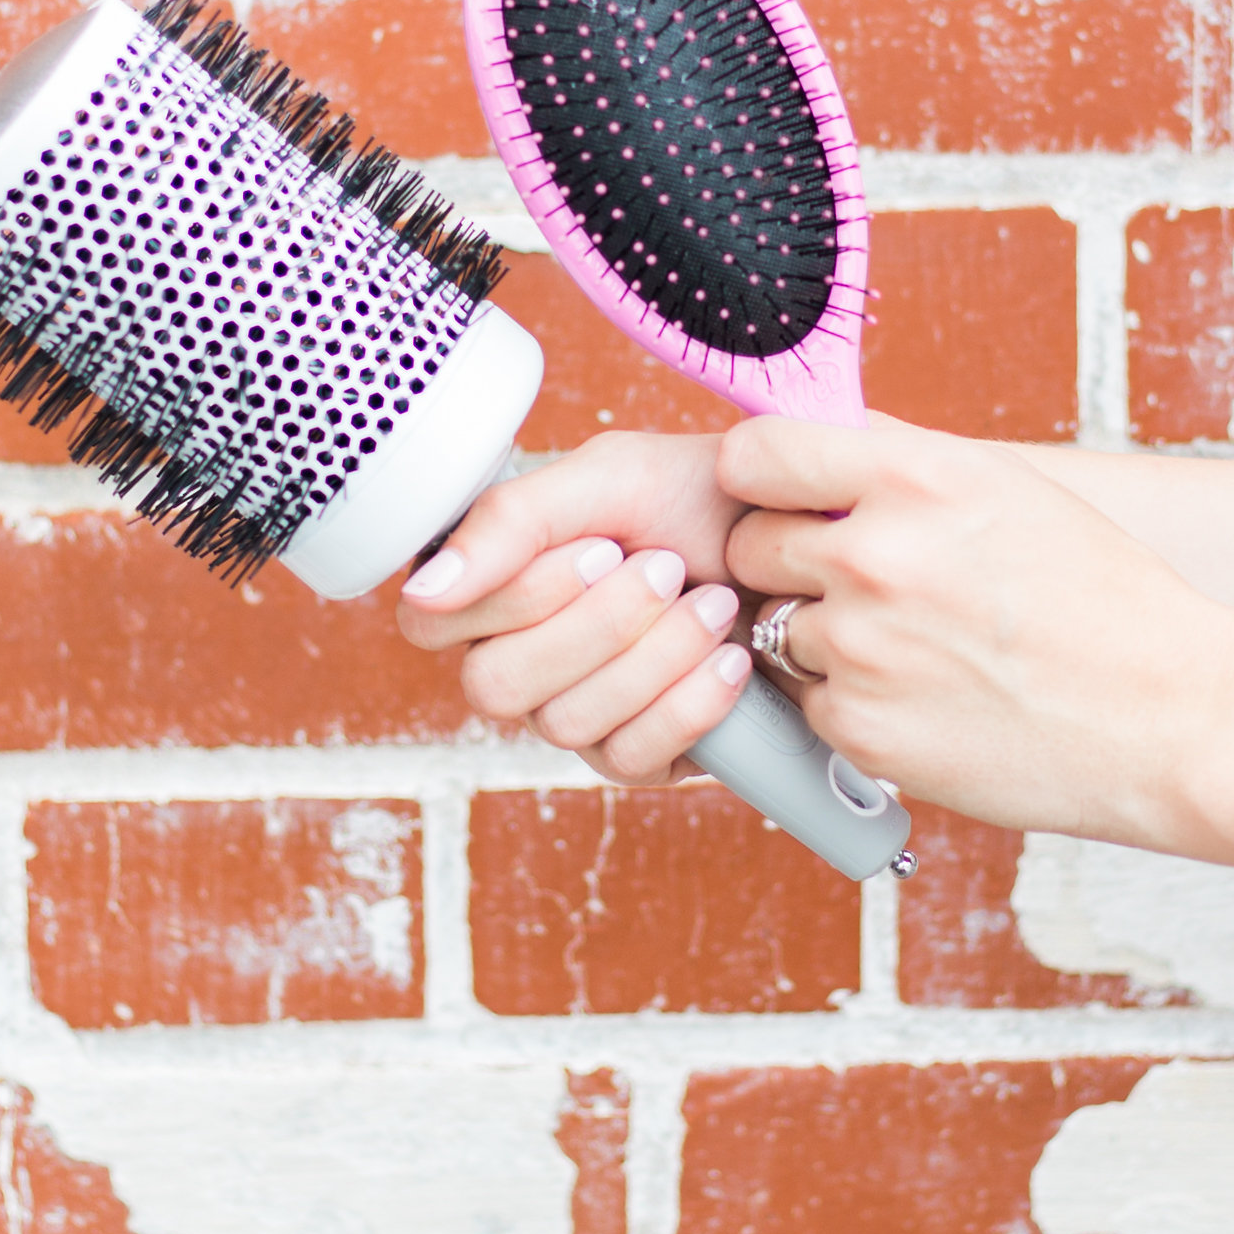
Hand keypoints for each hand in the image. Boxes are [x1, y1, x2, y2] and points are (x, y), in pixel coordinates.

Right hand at [397, 431, 754, 782]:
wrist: (806, 540)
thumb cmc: (702, 500)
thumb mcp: (611, 477)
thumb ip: (511, 520)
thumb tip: (427, 590)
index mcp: (495, 588)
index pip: (432, 623)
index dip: (514, 595)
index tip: (600, 547)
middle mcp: (522, 659)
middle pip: (494, 684)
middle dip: (598, 624)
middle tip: (667, 568)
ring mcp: (576, 714)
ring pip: (565, 722)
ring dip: (655, 655)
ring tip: (713, 601)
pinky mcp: (639, 756)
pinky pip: (630, 756)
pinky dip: (688, 702)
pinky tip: (730, 661)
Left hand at [721, 416, 1233, 847]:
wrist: (1172, 716)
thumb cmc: (1104, 598)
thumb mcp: (1011, 489)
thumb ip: (901, 462)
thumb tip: (813, 437)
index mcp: (914, 476)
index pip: (755, 454)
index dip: (760, 477)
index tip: (779, 495)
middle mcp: (874, 555)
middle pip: (750, 546)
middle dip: (789, 562)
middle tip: (866, 585)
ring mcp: (861, 648)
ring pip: (777, 630)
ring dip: (828, 640)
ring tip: (922, 650)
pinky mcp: (861, 729)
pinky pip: (811, 703)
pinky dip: (854, 703)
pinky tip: (930, 700)